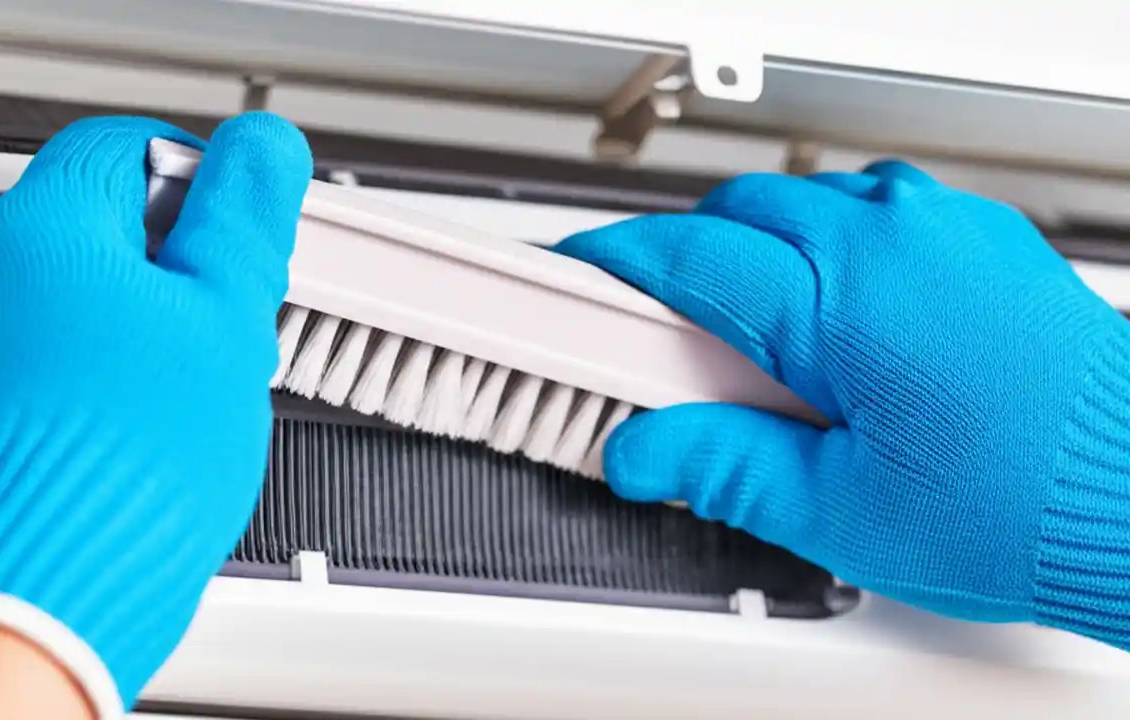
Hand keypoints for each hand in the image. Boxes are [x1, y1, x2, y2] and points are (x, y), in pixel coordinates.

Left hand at [0, 113, 310, 711]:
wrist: (45, 594)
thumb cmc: (130, 465)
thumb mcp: (225, 318)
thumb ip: (244, 218)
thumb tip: (262, 146)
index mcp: (42, 233)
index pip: (125, 147)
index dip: (198, 181)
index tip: (232, 235)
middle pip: (97, 231)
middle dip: (172, 270)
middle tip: (221, 327)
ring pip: (69, 305)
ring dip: (134, 330)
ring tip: (180, 394)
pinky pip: (36, 369)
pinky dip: (90, 383)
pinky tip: (133, 433)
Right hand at [556, 162, 1129, 642]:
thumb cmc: (1027, 506)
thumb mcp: (839, 511)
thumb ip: (719, 467)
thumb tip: (642, 449)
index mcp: (838, 298)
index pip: (681, 256)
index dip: (608, 266)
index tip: (572, 279)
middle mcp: (889, 238)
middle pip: (732, 214)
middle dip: (680, 266)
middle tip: (664, 346)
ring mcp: (939, 228)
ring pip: (799, 203)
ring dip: (755, 253)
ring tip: (758, 344)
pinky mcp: (975, 238)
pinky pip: (868, 210)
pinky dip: (824, 248)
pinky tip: (834, 320)